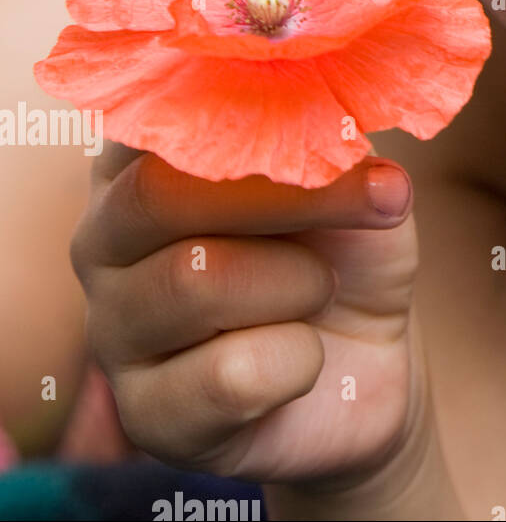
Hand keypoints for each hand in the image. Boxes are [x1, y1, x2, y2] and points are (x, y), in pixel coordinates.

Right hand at [72, 140, 432, 495]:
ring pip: (195, 280)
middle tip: (382, 196)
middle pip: (159, 192)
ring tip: (322, 288)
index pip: (153, 110)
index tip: (326, 112)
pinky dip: (301, 360)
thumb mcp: (354, 174)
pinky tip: (302, 358)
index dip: (244, 105)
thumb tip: (321, 105)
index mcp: (145, 157)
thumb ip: (323, 131)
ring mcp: (113, 329)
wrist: (372, 360)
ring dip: (302, 281)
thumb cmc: (347, 247)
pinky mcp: (147, 416)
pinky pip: (231, 374)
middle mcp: (106, 236)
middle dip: (291, 193)